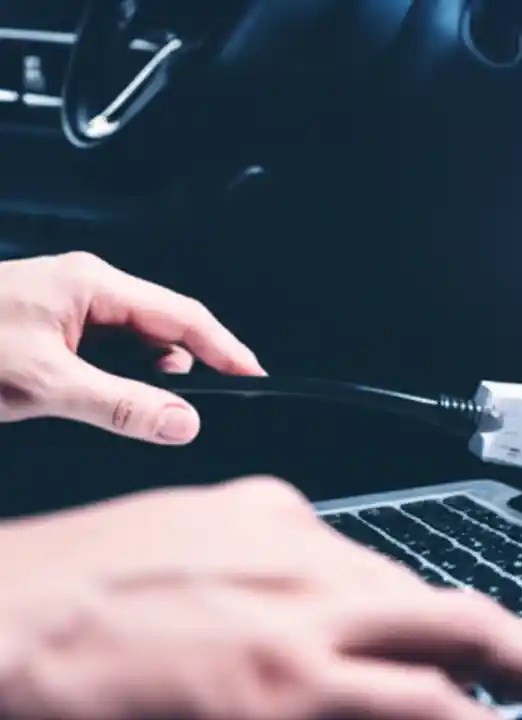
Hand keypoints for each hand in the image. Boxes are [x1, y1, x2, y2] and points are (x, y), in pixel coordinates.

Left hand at [0, 252, 263, 443]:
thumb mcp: (45, 382)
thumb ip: (118, 405)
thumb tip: (183, 422)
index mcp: (92, 284)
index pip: (183, 315)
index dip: (225, 350)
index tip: (254, 379)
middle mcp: (85, 289)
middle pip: (162, 331)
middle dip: (182, 372)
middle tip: (188, 414)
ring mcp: (66, 309)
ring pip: (131, 347)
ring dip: (142, 380)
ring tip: (137, 413)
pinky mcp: (48, 332)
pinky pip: (103, 355)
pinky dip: (114, 382)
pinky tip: (106, 405)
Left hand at [0, 477, 521, 719]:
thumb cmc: (68, 703)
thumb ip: (325, 716)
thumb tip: (405, 713)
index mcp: (284, 680)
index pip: (442, 704)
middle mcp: (300, 601)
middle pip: (467, 622)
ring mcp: (281, 539)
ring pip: (408, 582)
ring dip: (446, 628)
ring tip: (462, 666)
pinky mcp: (252, 502)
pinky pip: (340, 546)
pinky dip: (362, 591)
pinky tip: (343, 616)